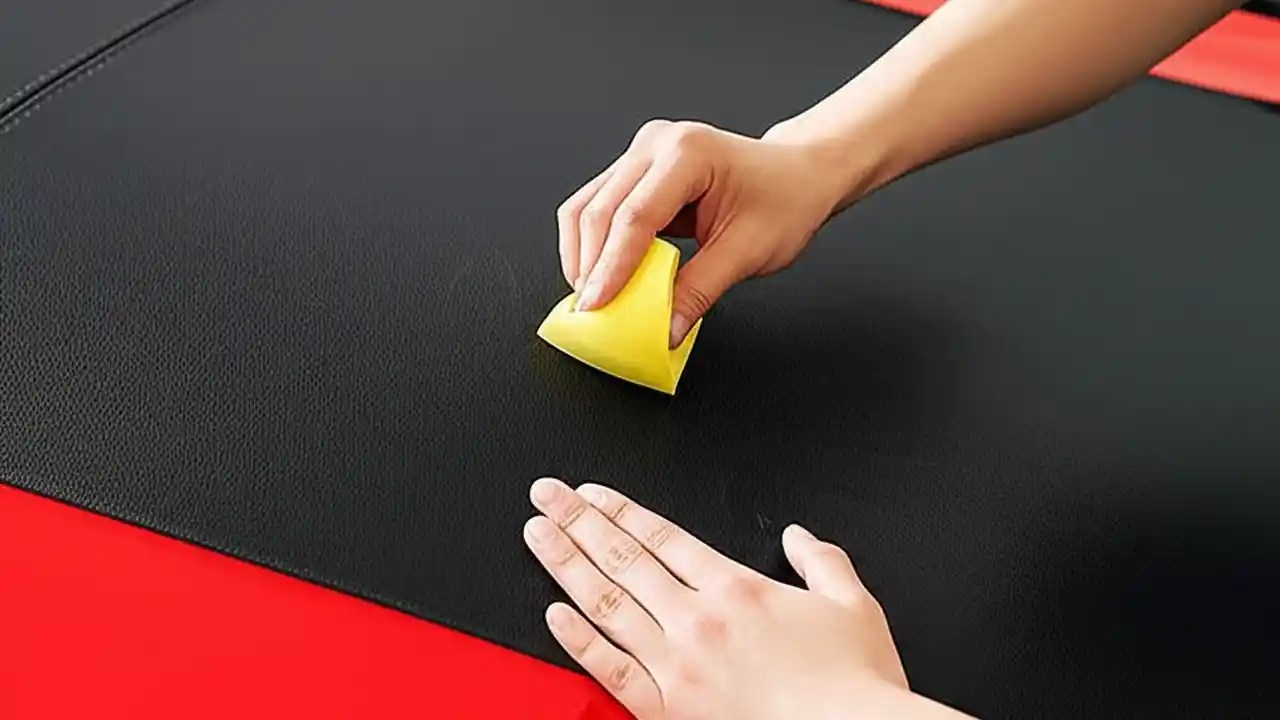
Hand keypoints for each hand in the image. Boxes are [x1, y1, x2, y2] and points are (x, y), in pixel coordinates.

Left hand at [522, 477, 970, 718]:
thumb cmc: (854, 687)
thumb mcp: (854, 605)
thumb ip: (823, 561)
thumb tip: (798, 536)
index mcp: (736, 587)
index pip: (661, 535)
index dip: (620, 510)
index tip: (590, 494)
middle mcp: (698, 618)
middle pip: (623, 556)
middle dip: (577, 520)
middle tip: (545, 495)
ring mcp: (676, 663)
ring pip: (605, 602)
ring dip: (564, 564)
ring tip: (537, 536)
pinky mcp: (666, 708)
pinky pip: (609, 668)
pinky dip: (578, 640)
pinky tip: (553, 615)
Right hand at [556, 120, 849, 347]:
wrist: (798, 175)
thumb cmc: (785, 200)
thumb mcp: (748, 252)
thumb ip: (700, 291)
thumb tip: (663, 329)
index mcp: (689, 154)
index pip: (635, 216)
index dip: (611, 267)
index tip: (597, 306)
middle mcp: (657, 144)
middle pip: (600, 210)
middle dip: (590, 266)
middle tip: (591, 313)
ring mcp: (642, 153)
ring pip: (586, 207)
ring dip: (583, 256)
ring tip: (592, 298)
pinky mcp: (635, 170)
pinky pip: (597, 207)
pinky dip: (594, 246)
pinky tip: (599, 276)